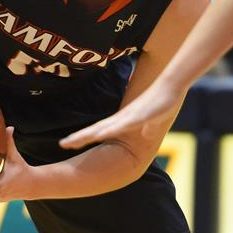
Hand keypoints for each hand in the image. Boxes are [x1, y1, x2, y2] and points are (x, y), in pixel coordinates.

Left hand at [58, 83, 178, 150]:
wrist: (170, 88)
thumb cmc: (160, 103)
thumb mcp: (151, 121)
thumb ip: (147, 128)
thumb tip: (146, 134)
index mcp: (120, 122)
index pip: (97, 131)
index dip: (82, 137)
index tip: (67, 144)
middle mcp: (120, 119)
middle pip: (95, 130)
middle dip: (79, 138)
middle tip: (62, 144)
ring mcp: (128, 118)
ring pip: (104, 128)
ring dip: (88, 135)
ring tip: (72, 141)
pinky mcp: (138, 117)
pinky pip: (121, 126)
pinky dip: (109, 131)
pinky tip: (99, 135)